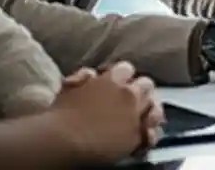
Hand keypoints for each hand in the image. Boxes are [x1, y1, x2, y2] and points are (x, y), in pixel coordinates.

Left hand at [47, 62, 161, 163]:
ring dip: (119, 77)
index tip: (145, 116)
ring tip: (112, 90)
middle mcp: (119, 84)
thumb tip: (149, 128)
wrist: (62, 141)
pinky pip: (87, 73)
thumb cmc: (100, 146)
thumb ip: (143, 132)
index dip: (149, 104)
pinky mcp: (75, 82)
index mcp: (135, 99)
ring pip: (117, 68)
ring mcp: (97, 80)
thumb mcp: (130, 143)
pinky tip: (85, 88)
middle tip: (131, 103)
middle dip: (138, 88)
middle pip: (137, 76)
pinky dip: (88, 79)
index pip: (151, 92)